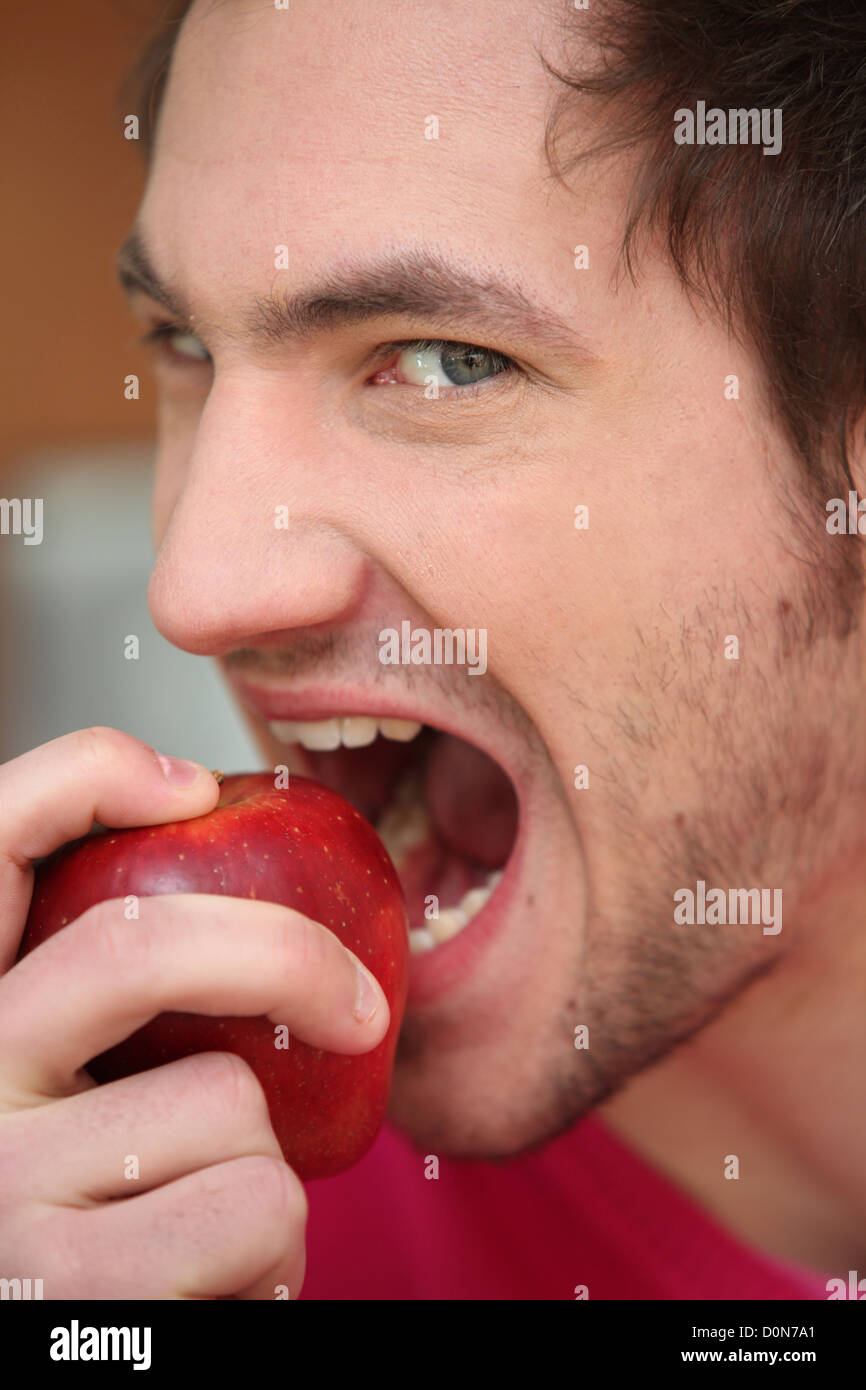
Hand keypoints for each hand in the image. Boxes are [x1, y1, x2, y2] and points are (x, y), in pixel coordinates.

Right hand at [0, 728, 388, 1298]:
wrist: (65, 1354)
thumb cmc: (93, 1225)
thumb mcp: (77, 1102)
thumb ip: (120, 1021)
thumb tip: (246, 905)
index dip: (85, 776)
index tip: (193, 786)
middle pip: (138, 947)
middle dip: (285, 954)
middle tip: (360, 1002)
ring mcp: (1, 1184)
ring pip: (227, 1104)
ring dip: (269, 1171)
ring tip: (214, 1226)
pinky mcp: (63, 1288)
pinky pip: (250, 1206)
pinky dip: (276, 1253)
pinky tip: (220, 1288)